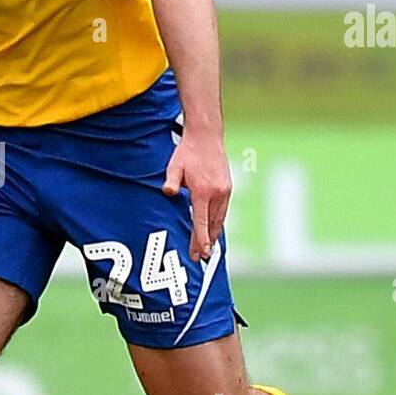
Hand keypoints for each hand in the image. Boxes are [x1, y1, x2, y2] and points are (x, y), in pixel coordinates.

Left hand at [162, 131, 231, 261]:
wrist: (207, 136)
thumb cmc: (188, 152)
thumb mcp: (174, 166)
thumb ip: (171, 182)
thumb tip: (168, 193)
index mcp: (203, 191)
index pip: (201, 222)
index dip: (200, 240)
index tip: (200, 254)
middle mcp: (217, 194)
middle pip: (212, 225)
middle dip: (206, 243)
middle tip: (200, 257)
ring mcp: (225, 191)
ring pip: (220, 220)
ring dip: (213, 235)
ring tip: (208, 249)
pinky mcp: (227, 188)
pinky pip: (223, 211)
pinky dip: (218, 223)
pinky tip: (213, 230)